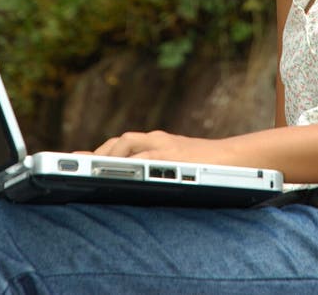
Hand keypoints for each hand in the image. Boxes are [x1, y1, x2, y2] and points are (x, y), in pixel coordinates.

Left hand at [92, 130, 233, 164]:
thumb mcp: (178, 159)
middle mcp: (159, 139)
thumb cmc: (207, 165)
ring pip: (130, 143)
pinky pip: (147, 157)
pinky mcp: (175, 156)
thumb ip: (157, 163)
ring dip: (110, 155)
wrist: (237, 158)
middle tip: (81, 166)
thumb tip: (132, 179)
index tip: (79, 159)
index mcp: (158, 141)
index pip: (124, 141)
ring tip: (94, 169)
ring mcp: (167, 146)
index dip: (101, 151)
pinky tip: (119, 172)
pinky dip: (130, 163)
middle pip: (122, 140)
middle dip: (100, 153)